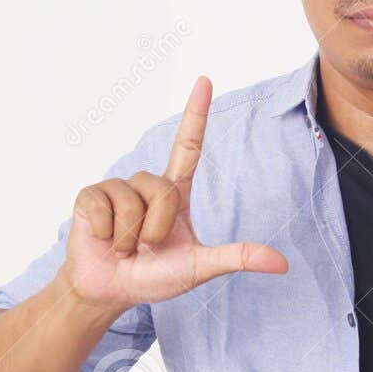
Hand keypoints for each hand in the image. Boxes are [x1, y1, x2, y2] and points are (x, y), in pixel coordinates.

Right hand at [61, 76, 287, 310]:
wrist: (110, 291)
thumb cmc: (155, 276)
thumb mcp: (199, 267)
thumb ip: (236, 258)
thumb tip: (283, 264)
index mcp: (174, 192)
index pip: (188, 145)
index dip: (196, 113)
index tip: (205, 80)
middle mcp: (146, 183)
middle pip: (162, 190)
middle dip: (156, 229)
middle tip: (146, 248)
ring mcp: (116, 187)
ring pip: (131, 202)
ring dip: (130, 236)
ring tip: (124, 247)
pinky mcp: (89, 196)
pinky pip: (104, 208)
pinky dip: (106, 233)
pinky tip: (102, 240)